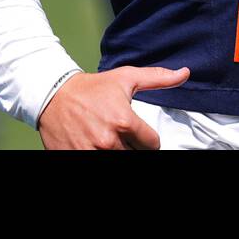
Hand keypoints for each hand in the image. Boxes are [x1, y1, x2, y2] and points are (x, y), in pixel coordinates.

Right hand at [37, 66, 189, 149]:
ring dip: (118, 152)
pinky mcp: (76, 158)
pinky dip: (99, 155)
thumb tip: (185, 73)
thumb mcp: (126, 78)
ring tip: (110, 141)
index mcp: (124, 121)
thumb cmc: (93, 87)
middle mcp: (109, 141)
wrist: (53, 95)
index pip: (152, 145)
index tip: (136, 132)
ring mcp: (91, 153)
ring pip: (120, 161)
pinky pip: (97, 165)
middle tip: (121, 136)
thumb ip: (157, 78)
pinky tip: (95, 145)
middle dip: (132, 147)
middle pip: (136, 156)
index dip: (147, 139)